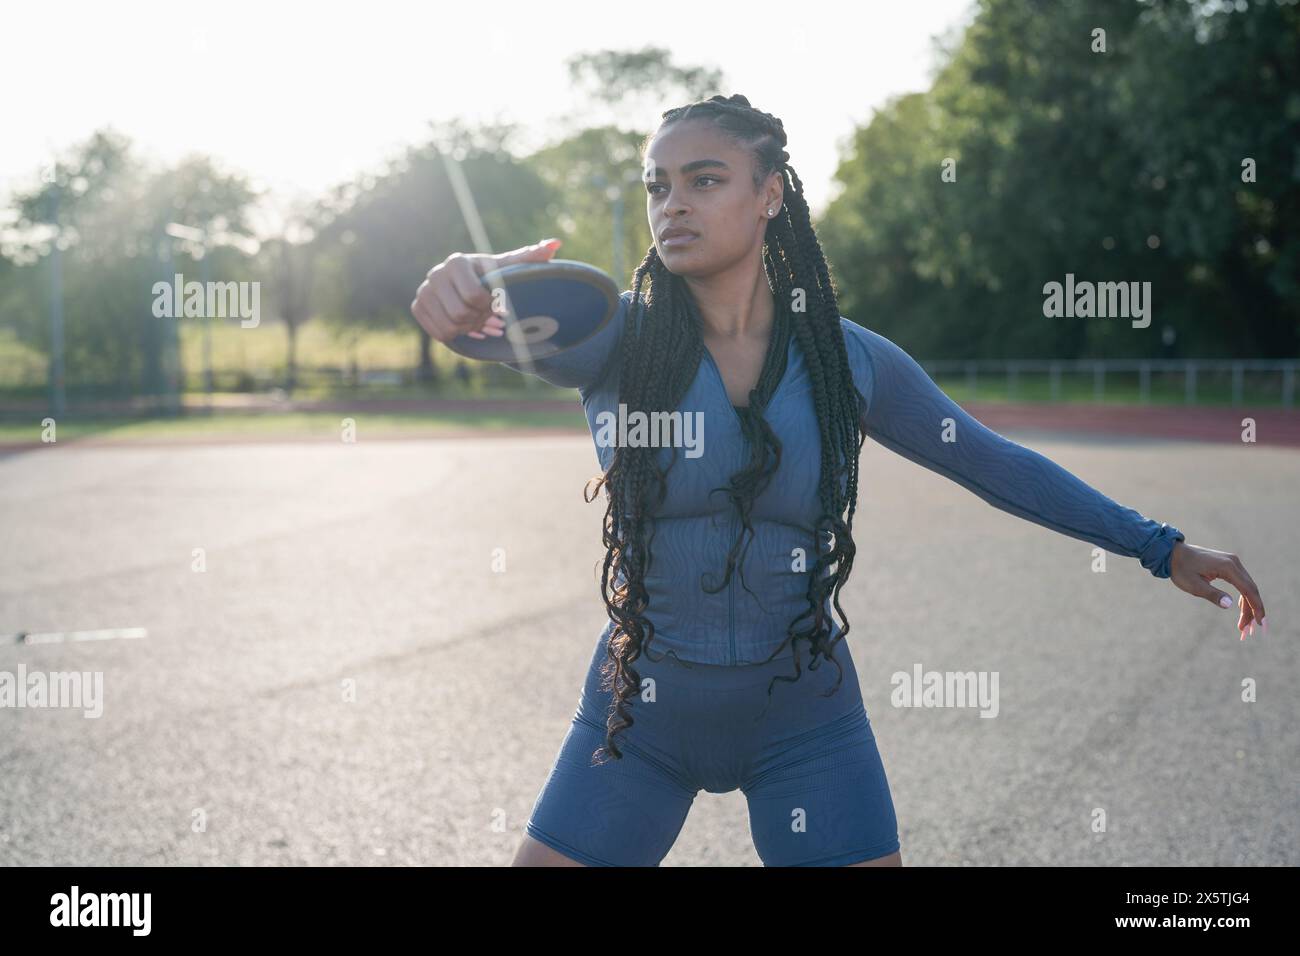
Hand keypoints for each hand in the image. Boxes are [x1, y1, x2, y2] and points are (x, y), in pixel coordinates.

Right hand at [409, 238, 562, 342]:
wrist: (472, 286)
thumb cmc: (495, 277)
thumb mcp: (511, 269)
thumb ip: (530, 258)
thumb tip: (555, 244)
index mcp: (456, 262)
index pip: (474, 297)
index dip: (490, 306)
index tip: (498, 301)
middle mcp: (435, 273)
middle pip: (460, 314)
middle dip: (479, 318)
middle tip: (489, 313)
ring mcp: (423, 290)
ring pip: (448, 327)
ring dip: (469, 328)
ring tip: (478, 319)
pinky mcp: (418, 307)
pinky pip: (438, 333)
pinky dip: (456, 334)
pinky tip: (466, 325)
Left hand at [1168, 540, 1266, 639]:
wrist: (1173, 553)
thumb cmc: (1181, 569)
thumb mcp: (1194, 586)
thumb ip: (1212, 595)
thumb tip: (1230, 605)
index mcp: (1227, 567)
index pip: (1248, 590)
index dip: (1256, 607)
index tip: (1261, 623)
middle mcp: (1234, 563)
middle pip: (1250, 589)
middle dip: (1252, 610)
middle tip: (1248, 630)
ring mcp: (1232, 562)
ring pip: (1247, 587)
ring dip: (1247, 605)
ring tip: (1243, 624)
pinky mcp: (1229, 564)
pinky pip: (1241, 582)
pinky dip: (1243, 596)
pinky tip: (1241, 608)